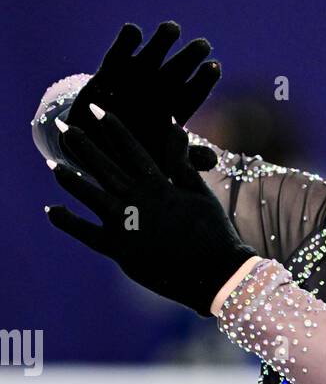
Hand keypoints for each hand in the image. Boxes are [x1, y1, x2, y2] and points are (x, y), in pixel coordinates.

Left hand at [46, 109, 257, 316]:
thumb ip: (181, 160)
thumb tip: (174, 125)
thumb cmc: (214, 232)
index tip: (96, 110)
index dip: (113, 128)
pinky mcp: (119, 249)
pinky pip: (85, 233)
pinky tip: (51, 210)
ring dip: (69, 177)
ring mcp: (126, 224)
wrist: (216, 273)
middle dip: (82, 144)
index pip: (131, 149)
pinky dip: (67, 221)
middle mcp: (138, 199)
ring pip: (89, 194)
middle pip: (103, 166)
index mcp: (158, 184)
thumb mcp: (199, 191)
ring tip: (52, 164)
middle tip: (62, 125)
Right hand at [66, 22, 220, 173]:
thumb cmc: (134, 154)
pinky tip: (135, 32)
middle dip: (191, 55)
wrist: (94, 148)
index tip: (215, 67)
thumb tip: (213, 160)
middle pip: (179, 68)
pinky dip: (127, 40)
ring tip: (172, 29)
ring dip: (163, 40)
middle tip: (202, 45)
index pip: (194, 93)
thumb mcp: (158, 162)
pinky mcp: (111, 70)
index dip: (204, 80)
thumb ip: (183, 160)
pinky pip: (120, 52)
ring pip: (154, 54)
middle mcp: (159, 88)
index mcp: (174, 109)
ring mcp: (136, 76)